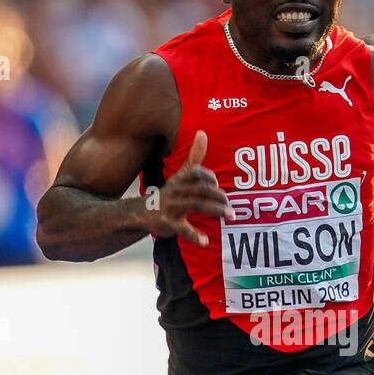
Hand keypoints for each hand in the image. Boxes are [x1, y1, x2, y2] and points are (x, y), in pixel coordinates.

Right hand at [147, 130, 233, 246]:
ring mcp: (171, 207)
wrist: (141, 213)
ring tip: (231, 216)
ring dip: (216, 210)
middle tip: (232, 205)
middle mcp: (176, 190)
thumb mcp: (181, 175)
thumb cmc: (170, 193)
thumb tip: (203, 132)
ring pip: (196, 205)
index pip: (196, 173)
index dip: (209, 177)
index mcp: (181, 179)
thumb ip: (194, 156)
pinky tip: (205, 242)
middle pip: (200, 188)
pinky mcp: (167, 223)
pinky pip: (182, 229)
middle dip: (218, 196)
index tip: (217, 185)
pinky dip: (194, 236)